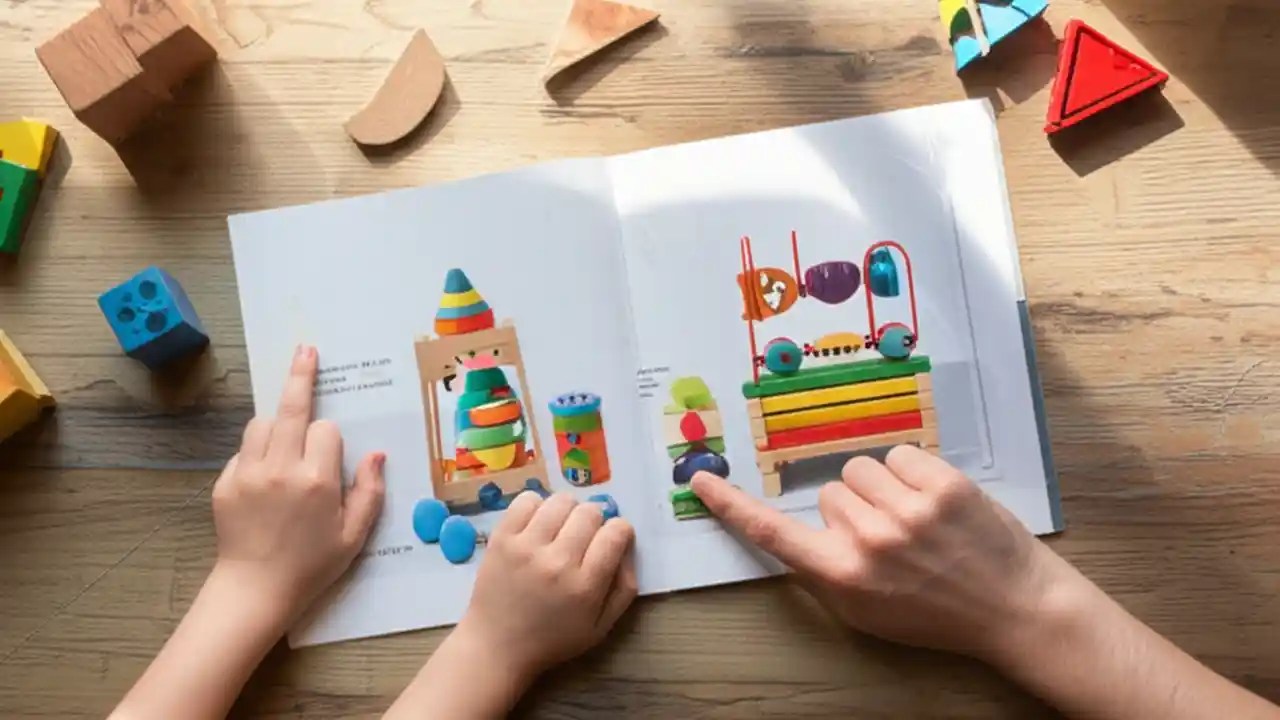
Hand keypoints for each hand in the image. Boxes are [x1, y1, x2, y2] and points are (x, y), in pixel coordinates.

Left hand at [211, 344, 385, 623]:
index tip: (332, 455)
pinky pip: (243, 451)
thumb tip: (376, 453)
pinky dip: (256, 452)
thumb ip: (369, 491)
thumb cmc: (312, 566)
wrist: (255, 591)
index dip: (332, 438)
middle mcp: (280, 469)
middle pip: (291, 409)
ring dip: (277, 423)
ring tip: (286, 436)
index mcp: (316, 480)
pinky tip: (265, 474)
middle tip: (305, 350)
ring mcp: (247, 473)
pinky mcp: (225, 483)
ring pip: (262, 424)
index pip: (326, 430)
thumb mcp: (354, 535)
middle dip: (301, 377)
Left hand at [453, 492, 636, 681]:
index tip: (610, 541)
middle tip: (584, 537)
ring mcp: (526, 547)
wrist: (496, 645)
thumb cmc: (552, 639)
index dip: (620, 531)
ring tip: (560, 528)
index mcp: (585, 586)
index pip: (616, 532)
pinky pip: (527, 500)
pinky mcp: (501, 538)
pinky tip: (537, 524)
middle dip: (595, 520)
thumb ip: (624, 589)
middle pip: (590, 512)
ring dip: (568, 511)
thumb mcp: (600, 627)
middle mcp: (557, 562)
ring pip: (561, 501)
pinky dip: (537, 506)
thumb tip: (627, 547)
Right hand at [692, 446, 1071, 661]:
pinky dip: (914, 474)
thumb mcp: (864, 611)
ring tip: (915, 519)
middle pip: (831, 491)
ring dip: (883, 487)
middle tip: (890, 538)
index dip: (731, 506)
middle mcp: (868, 539)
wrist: (1012, 608)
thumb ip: (824, 569)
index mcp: (841, 575)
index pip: (772, 532)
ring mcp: (907, 509)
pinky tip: (935, 504)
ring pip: (862, 468)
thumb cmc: (933, 615)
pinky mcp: (943, 485)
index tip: (701, 482)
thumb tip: (801, 528)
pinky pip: (901, 455)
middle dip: (853, 508)